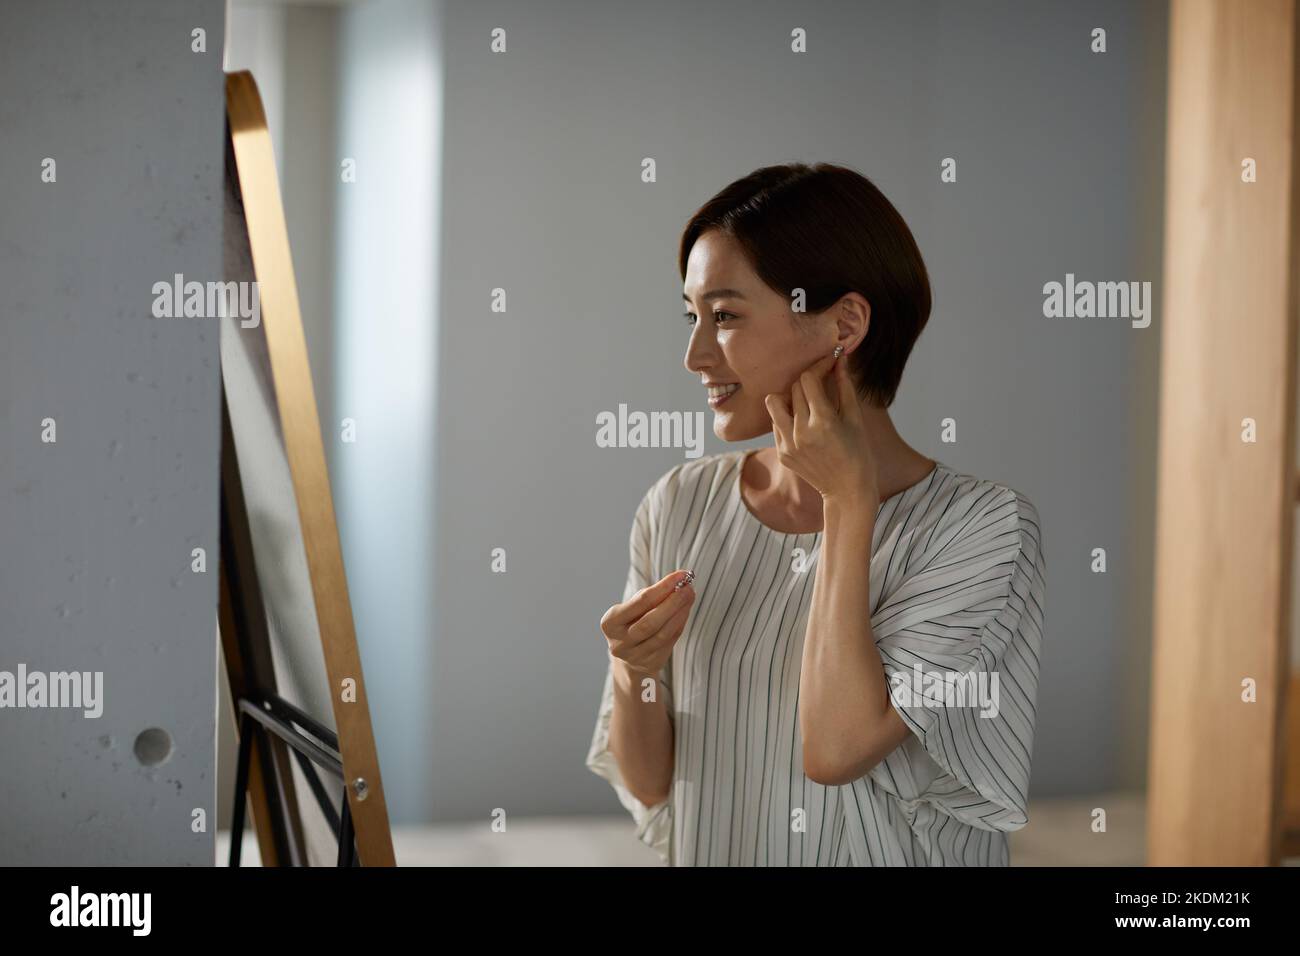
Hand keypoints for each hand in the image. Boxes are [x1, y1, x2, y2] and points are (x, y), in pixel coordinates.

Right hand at [600, 570, 694, 676]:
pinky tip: (685, 611)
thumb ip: (652, 597)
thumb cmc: (632, 621)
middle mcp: (620, 642)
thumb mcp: (633, 608)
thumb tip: (679, 582)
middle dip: (673, 602)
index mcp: (610, 623)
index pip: (641, 602)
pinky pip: (670, 642)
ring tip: (690, 597)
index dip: (663, 587)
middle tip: (688, 588)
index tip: (680, 576)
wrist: (628, 655)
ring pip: (663, 633)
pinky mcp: (650, 663)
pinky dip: (680, 624)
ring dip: (680, 613)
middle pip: (651, 621)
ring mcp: (634, 656)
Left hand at [763, 350, 878, 505]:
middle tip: (823, 381)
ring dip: (790, 397)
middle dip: (809, 380)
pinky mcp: (782, 453)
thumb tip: (839, 359)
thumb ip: (844, 386)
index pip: (809, 379)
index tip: (829, 362)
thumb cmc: (858, 452)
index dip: (819, 365)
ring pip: (774, 402)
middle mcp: (801, 432)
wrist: (847, 490)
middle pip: (794, 388)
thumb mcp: (854, 418)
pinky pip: (776, 423)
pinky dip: (788, 417)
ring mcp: (788, 444)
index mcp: (823, 422)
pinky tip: (804, 424)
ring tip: (806, 403)